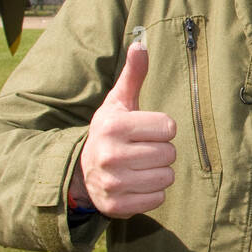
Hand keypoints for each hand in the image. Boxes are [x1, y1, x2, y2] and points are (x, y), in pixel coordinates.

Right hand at [70, 41, 176, 217]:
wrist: (82, 170)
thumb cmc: (110, 132)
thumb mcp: (119, 102)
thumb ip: (133, 75)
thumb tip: (141, 44)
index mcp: (113, 126)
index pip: (169, 128)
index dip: (163, 129)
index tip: (147, 130)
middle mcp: (110, 155)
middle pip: (169, 154)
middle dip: (161, 151)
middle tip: (142, 150)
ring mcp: (113, 183)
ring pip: (166, 177)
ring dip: (159, 173)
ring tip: (140, 166)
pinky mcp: (117, 206)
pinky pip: (158, 199)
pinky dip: (152, 193)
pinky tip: (137, 183)